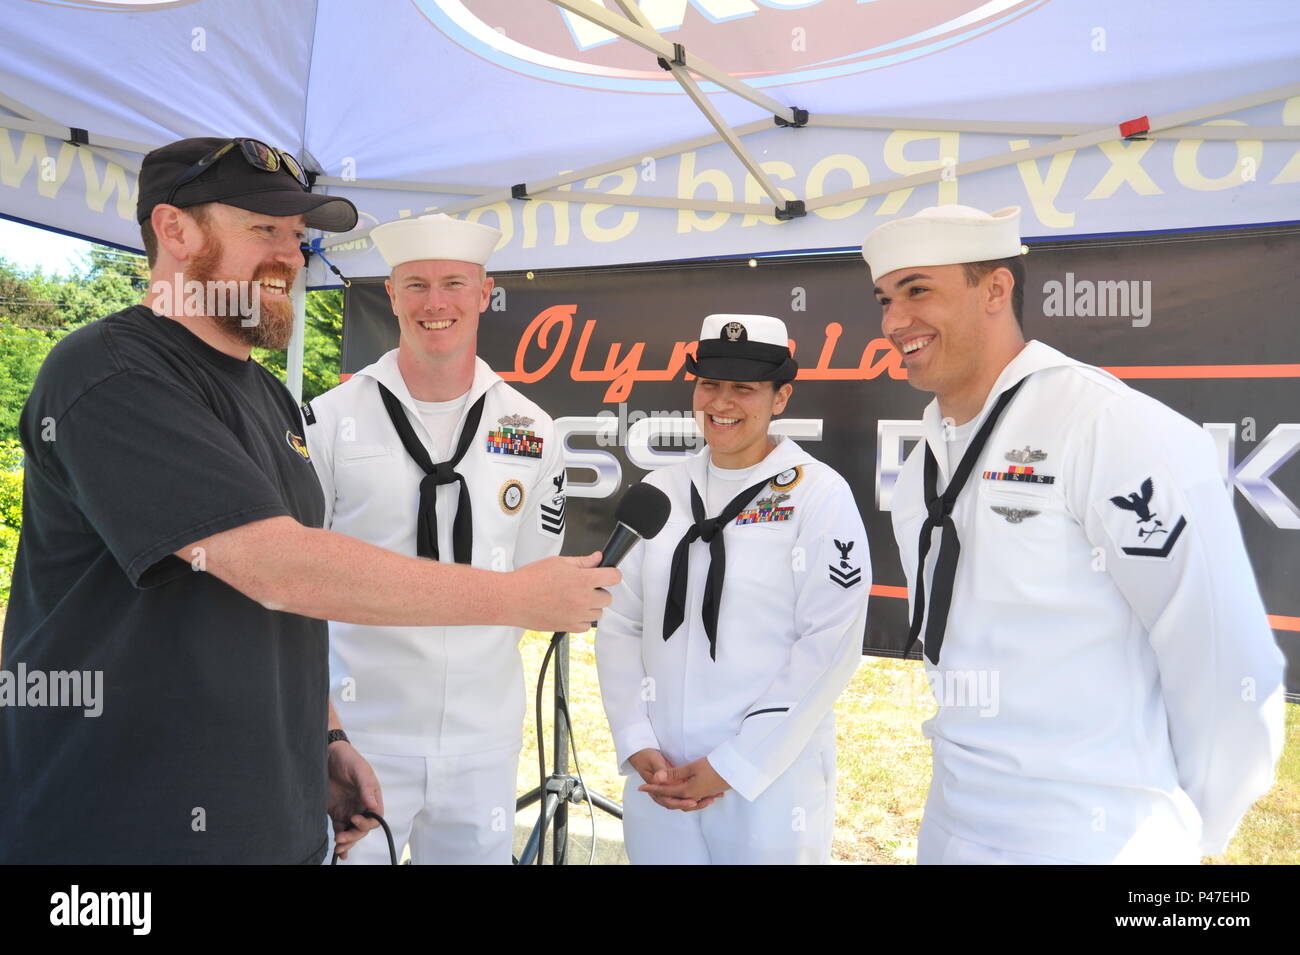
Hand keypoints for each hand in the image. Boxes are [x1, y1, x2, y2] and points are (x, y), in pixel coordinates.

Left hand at [327, 742, 383, 860]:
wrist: (327, 754)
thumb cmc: (347, 758)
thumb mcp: (359, 770)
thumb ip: (366, 787)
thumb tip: (372, 805)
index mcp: (372, 796)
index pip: (375, 817)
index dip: (366, 822)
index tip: (354, 819)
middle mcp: (362, 805)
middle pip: (363, 828)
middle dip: (354, 835)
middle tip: (341, 838)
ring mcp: (349, 809)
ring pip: (352, 831)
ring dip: (347, 841)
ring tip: (338, 846)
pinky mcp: (336, 812)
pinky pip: (340, 829)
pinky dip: (340, 840)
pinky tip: (338, 850)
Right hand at [512, 552, 620, 632]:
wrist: (513, 599)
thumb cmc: (531, 579)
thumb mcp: (558, 562)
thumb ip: (582, 562)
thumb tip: (597, 558)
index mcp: (582, 580)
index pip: (613, 577)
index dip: (612, 573)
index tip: (608, 573)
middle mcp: (583, 599)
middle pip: (608, 598)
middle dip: (599, 590)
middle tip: (584, 586)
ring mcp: (577, 615)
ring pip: (599, 613)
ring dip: (591, 606)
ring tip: (575, 598)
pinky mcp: (569, 627)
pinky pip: (586, 626)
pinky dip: (582, 619)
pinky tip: (571, 610)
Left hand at [638, 756, 728, 810]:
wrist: (736, 769)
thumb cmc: (714, 766)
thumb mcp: (692, 767)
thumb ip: (674, 773)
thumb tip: (657, 778)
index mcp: (687, 791)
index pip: (665, 791)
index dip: (652, 788)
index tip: (640, 787)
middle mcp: (693, 796)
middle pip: (672, 798)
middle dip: (660, 794)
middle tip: (649, 789)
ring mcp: (701, 796)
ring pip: (681, 799)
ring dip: (672, 796)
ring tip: (664, 791)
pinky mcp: (706, 793)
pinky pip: (691, 798)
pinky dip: (683, 796)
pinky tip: (682, 791)